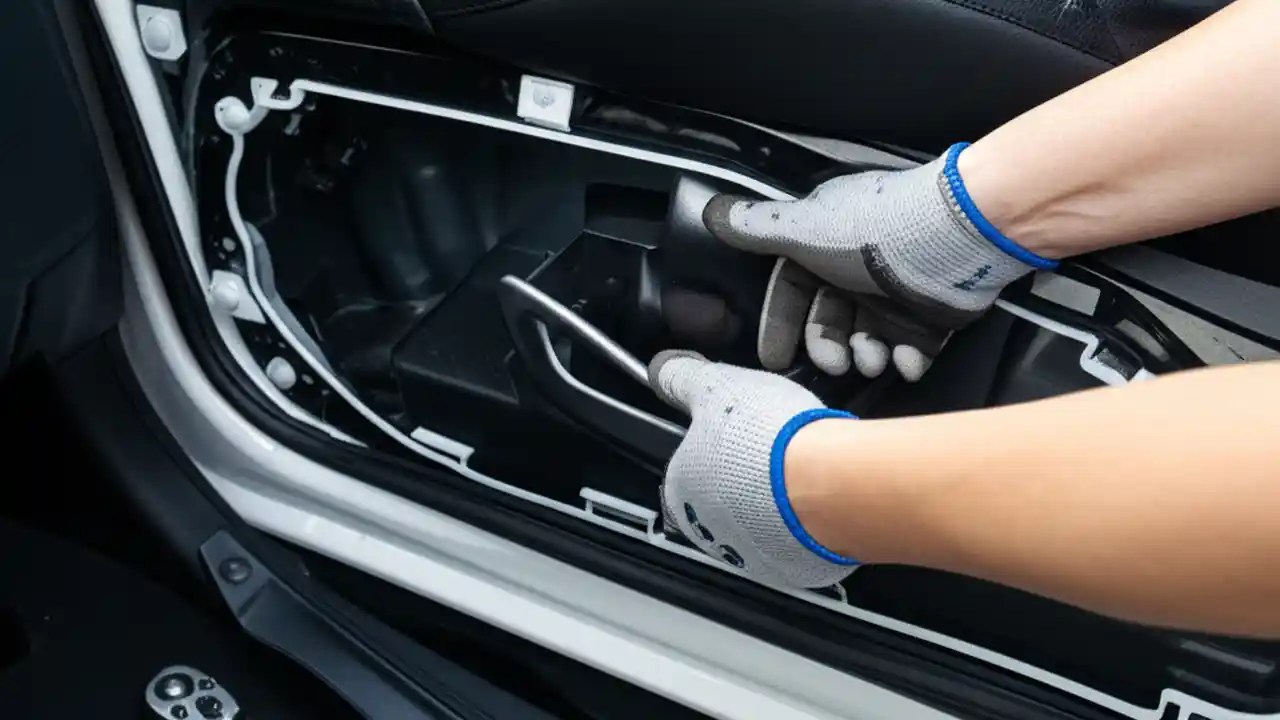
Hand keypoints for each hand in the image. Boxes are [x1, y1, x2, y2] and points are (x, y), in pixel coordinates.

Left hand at [650, 350, 857, 587]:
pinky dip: (803, 525)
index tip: (737, 435)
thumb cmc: (763, 437)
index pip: (686, 471)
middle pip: (721, 501)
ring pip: (757, 525)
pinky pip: (793, 543)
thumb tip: (663, 369)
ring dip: (774, 504)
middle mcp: (707, 531)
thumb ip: (684, 380)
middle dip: (745, 478)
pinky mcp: (790, 571)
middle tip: (773, 450)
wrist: (824, 482)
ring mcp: (748, 556)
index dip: (711, 449)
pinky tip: (819, 499)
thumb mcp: (716, 387)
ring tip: (802, 471)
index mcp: (681, 490)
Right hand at [703, 146, 1053, 380]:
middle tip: (834, 365)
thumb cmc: (875, 231)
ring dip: (867, 355)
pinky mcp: (935, 311)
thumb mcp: (803, 229)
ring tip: (874, 359)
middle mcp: (859, 266)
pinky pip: (914, 345)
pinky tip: (907, 364)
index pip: (792, 288)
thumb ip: (756, 229)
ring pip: (869, 337)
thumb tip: (713, 212)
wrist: (958, 234)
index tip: (774, 358)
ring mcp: (899, 290)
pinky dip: (908, 359)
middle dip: (828, 346)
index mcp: (826, 242)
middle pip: (830, 319)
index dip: (781, 323)